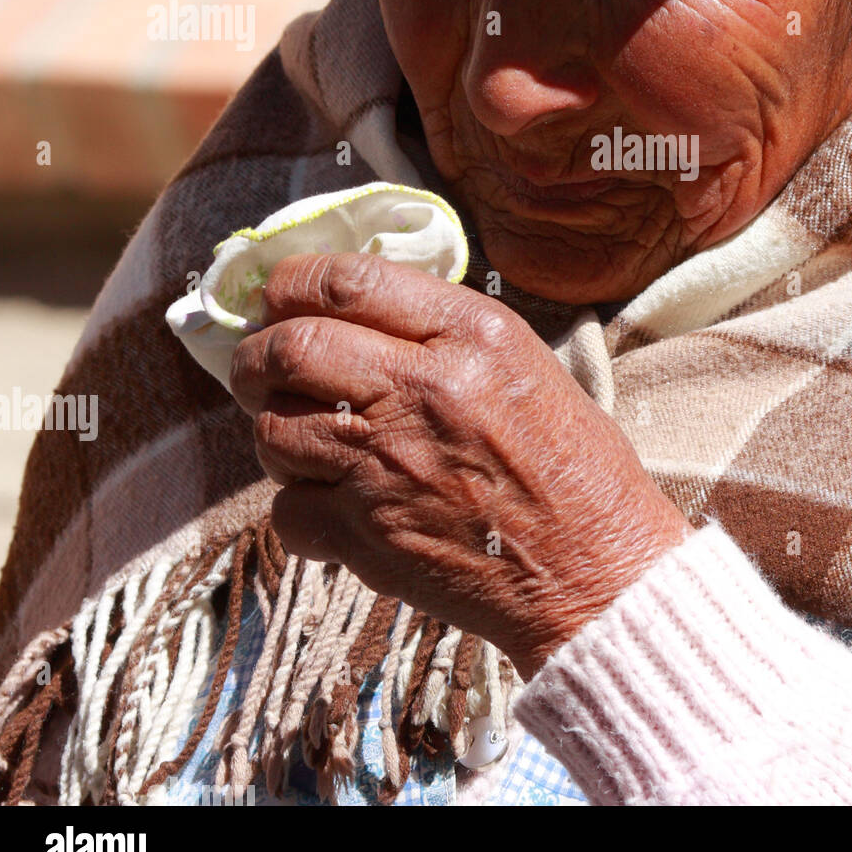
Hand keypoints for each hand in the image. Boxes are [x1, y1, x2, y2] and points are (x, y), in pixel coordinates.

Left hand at [228, 251, 689, 677]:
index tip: (276, 296)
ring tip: (304, 441)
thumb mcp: (524, 364)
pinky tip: (337, 508)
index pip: (347, 279)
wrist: (595, 572)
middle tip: (260, 368)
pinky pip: (285, 510)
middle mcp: (422, 388)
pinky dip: (298, 509)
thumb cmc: (572, 467)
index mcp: (471, 334)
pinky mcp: (365, 536)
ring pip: (271, 429)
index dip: (290, 282)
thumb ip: (440, 332)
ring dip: (273, 432)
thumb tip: (348, 311)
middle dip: (256, 356)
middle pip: (289, 348)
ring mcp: (387, 464)